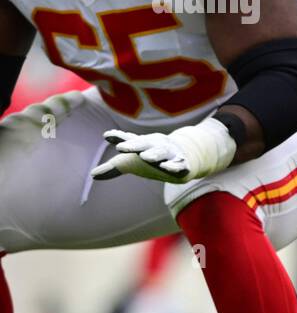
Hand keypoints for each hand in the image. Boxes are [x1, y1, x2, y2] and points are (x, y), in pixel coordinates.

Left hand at [91, 118, 235, 183]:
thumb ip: (113, 167)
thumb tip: (92, 175)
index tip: (107, 136)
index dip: (118, 137)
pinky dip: (174, 166)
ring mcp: (170, 154)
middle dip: (134, 145)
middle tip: (122, 148)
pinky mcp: (183, 164)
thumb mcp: (133, 161)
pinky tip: (167, 167)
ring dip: (154, 154)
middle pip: (144, 144)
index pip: (129, 140)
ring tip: (145, 157)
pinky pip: (179, 164)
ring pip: (162, 152)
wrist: (187, 155)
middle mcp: (156, 146)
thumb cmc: (153, 158)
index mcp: (143, 145)